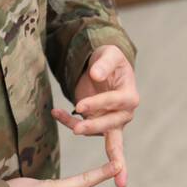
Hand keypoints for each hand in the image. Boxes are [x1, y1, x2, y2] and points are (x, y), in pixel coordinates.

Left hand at [51, 45, 138, 186]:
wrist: (102, 69)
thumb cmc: (111, 61)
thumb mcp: (111, 54)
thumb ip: (105, 63)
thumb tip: (96, 75)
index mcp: (130, 96)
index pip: (117, 102)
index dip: (99, 104)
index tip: (80, 106)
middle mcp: (123, 113)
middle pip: (112, 124)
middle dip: (94, 126)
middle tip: (77, 129)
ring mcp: (110, 121)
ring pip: (98, 131)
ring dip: (80, 128)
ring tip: (63, 118)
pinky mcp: (96, 123)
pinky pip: (82, 127)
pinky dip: (68, 121)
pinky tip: (56, 112)